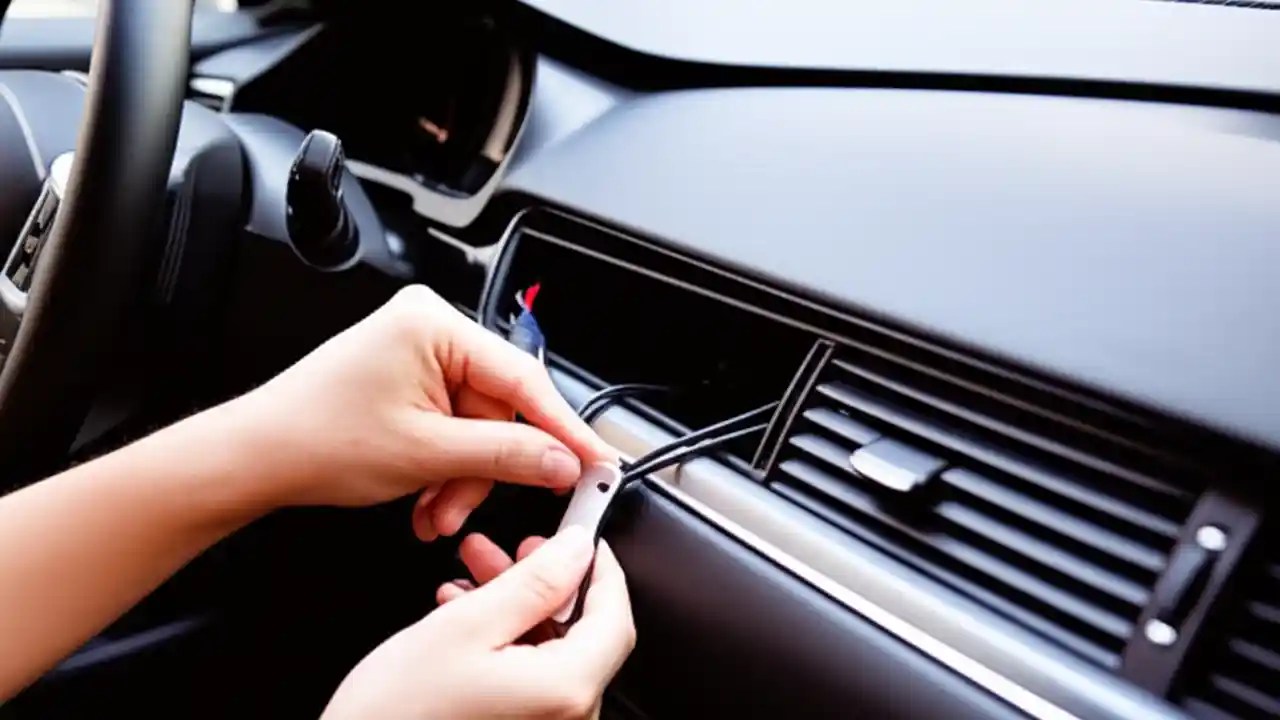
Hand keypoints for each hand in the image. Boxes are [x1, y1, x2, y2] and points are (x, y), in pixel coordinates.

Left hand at [224, 285, 613, 534]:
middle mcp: (429, 327)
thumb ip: (507, 455)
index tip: (596, 459)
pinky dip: (444, 466)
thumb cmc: (316, 438)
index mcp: (434, 324)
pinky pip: (451, 425)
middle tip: (465, 508)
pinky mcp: (408, 377)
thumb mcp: (427, 454)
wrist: (256, 456)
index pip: (523, 378)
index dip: (563, 427)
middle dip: (485, 468)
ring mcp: (417, 352)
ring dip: (461, 477)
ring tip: (432, 510)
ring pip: (476, 426)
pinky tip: (424, 495)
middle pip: (499, 408)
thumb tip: (562, 460)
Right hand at [321, 526, 635, 719]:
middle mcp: (567, 718)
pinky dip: (508, 642)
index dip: (601, 569)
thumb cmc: (397, 713)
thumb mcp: (466, 627)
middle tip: (514, 548)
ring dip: (518, 607)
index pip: (615, 617)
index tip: (581, 537)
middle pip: (582, 633)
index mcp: (566, 690)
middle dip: (545, 583)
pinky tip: (468, 616)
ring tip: (472, 576)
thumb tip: (575, 550)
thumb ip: (533, 582)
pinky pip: (532, 678)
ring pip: (552, 651)